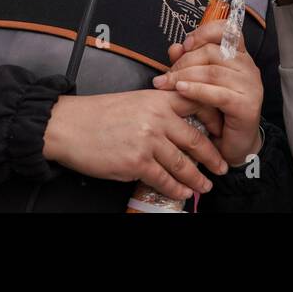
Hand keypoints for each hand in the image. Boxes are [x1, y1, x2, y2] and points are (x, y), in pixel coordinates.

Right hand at [42, 89, 228, 201]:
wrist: (69, 126)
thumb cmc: (99, 114)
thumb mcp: (136, 100)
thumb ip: (159, 107)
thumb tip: (180, 124)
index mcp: (159, 99)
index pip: (199, 104)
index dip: (215, 120)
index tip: (223, 132)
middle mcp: (158, 118)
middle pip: (196, 139)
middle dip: (212, 156)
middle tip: (222, 165)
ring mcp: (148, 141)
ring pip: (183, 163)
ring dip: (197, 178)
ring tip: (205, 185)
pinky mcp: (136, 162)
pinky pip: (164, 179)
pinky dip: (176, 188)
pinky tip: (183, 192)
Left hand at [153, 19, 264, 166]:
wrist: (233, 147)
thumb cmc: (216, 114)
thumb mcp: (200, 85)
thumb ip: (188, 64)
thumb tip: (174, 48)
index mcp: (239, 57)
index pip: (228, 31)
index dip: (205, 32)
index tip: (186, 44)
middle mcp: (248, 68)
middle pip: (213, 52)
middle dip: (183, 62)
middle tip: (164, 76)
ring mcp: (250, 86)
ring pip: (212, 72)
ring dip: (183, 76)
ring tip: (164, 85)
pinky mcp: (246, 105)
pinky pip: (217, 93)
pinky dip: (196, 90)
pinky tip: (180, 90)